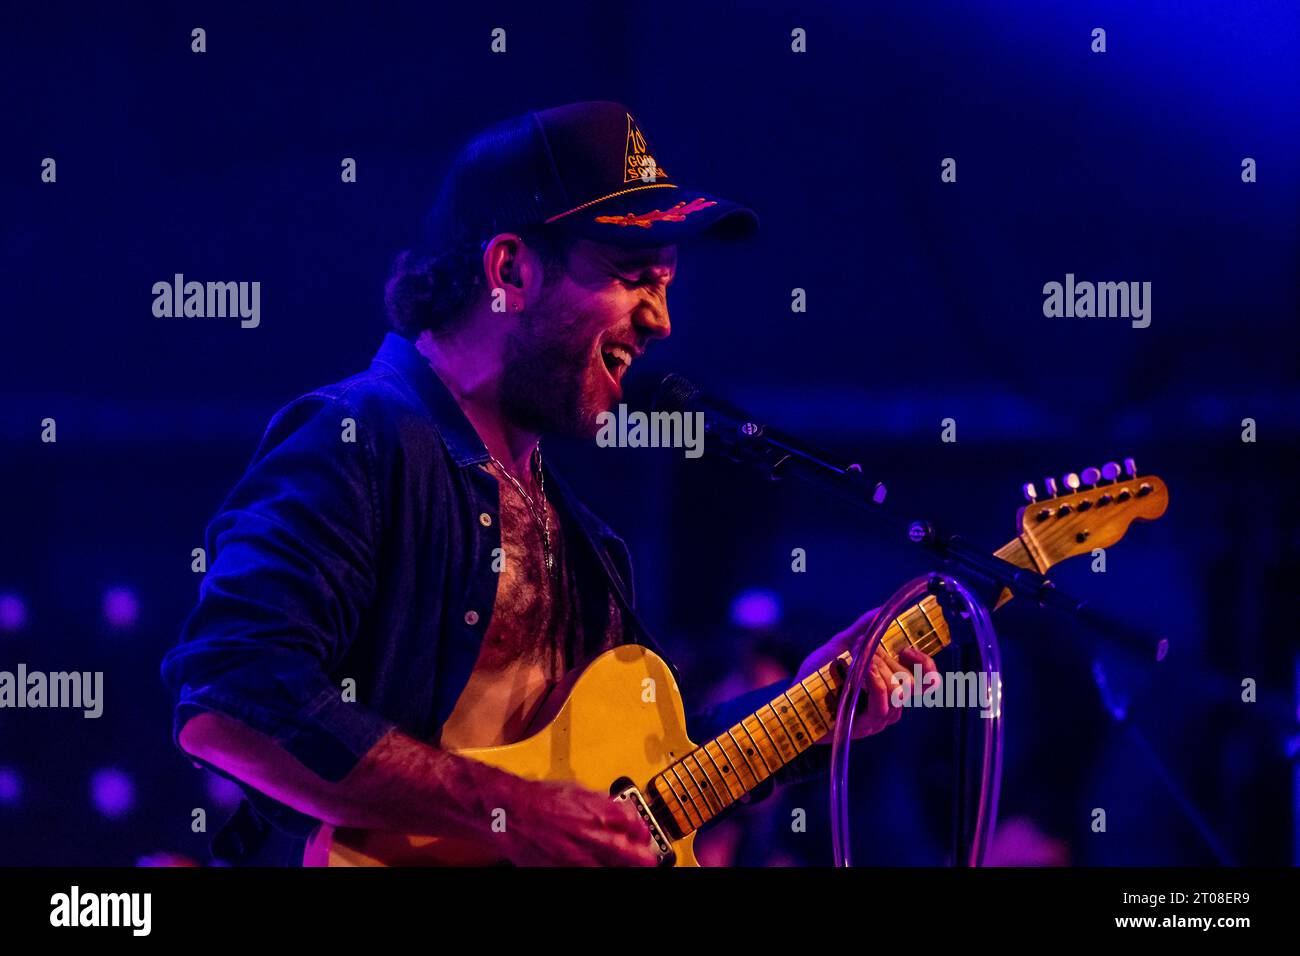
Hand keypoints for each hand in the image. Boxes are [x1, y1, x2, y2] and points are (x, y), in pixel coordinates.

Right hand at [498, 778, 660, 866]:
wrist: (514, 813)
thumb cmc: (542, 800)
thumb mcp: (581, 791)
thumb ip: (606, 806)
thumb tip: (625, 816)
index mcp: (601, 813)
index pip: (638, 828)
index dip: (643, 834)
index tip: (641, 836)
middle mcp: (594, 838)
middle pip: (638, 859)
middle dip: (644, 858)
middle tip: (644, 858)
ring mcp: (581, 859)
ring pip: (617, 871)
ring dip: (622, 867)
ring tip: (621, 864)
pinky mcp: (565, 871)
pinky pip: (593, 876)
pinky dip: (599, 870)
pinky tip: (597, 866)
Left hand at [794, 606, 938, 740]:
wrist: (792, 695)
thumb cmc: (817, 673)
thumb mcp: (839, 645)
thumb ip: (862, 629)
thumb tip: (881, 611)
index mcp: (890, 682)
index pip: (926, 680)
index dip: (925, 665)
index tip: (907, 649)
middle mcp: (889, 702)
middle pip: (911, 684)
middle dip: (888, 659)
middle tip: (864, 650)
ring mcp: (878, 718)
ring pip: (898, 695)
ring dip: (879, 670)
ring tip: (856, 660)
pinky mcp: (864, 728)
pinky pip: (881, 707)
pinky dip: (873, 684)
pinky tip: (860, 673)